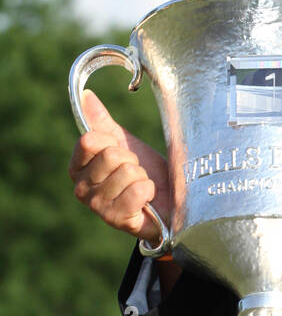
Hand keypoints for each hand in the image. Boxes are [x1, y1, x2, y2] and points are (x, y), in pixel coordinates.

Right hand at [68, 88, 169, 244]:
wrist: (169, 201)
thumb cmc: (144, 173)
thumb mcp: (123, 143)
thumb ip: (102, 122)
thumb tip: (86, 95)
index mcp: (77, 168)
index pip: (89, 140)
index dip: (112, 142)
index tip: (120, 152)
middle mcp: (81, 190)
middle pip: (111, 155)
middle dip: (132, 161)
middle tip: (136, 173)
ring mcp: (98, 207)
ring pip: (127, 172)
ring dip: (143, 177)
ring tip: (141, 187)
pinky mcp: (117, 220)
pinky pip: (138, 191)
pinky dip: (149, 191)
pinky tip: (146, 201)